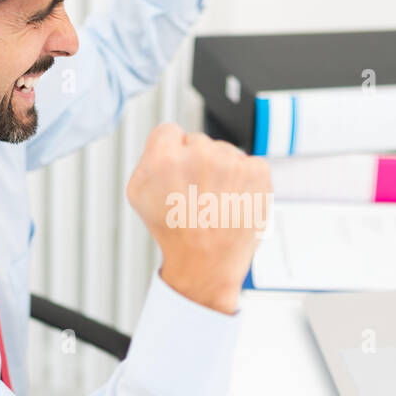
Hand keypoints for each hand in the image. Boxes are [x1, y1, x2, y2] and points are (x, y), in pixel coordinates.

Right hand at [127, 123, 270, 313]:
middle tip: (195, 196)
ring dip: (222, 172)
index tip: (177, 174)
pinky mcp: (257, 173)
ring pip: (225, 152)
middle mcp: (200, 155)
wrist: (206, 264)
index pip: (170, 131)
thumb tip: (167, 139)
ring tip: (214, 203)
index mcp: (166, 158)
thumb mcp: (138, 193)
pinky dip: (245, 180)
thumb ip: (148, 157)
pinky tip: (233, 201)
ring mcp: (232, 163)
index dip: (171, 154)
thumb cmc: (174, 233)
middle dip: (197, 163)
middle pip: (199, 142)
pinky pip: (250, 163)